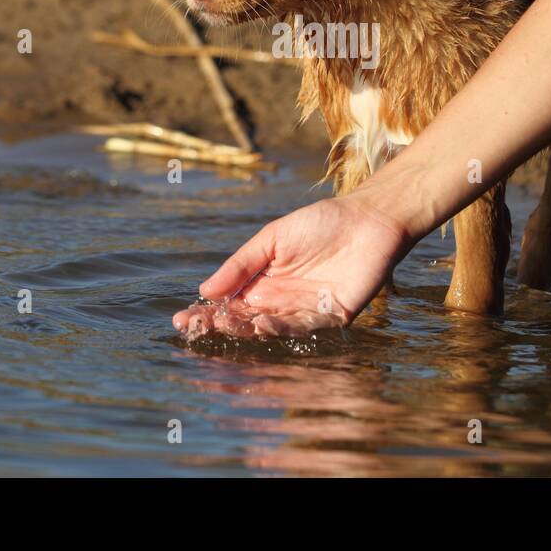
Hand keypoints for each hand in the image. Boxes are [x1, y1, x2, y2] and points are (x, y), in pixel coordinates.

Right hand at [172, 194, 410, 337]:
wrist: (368, 220)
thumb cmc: (320, 224)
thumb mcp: (272, 239)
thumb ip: (241, 265)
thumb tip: (204, 290)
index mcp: (262, 285)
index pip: (228, 305)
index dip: (206, 314)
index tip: (183, 320)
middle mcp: (281, 304)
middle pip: (245, 322)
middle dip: (220, 326)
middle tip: (198, 328)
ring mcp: (305, 313)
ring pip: (270, 329)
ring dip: (247, 329)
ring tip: (225, 325)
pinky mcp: (332, 318)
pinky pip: (304, 328)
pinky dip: (283, 328)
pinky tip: (263, 323)